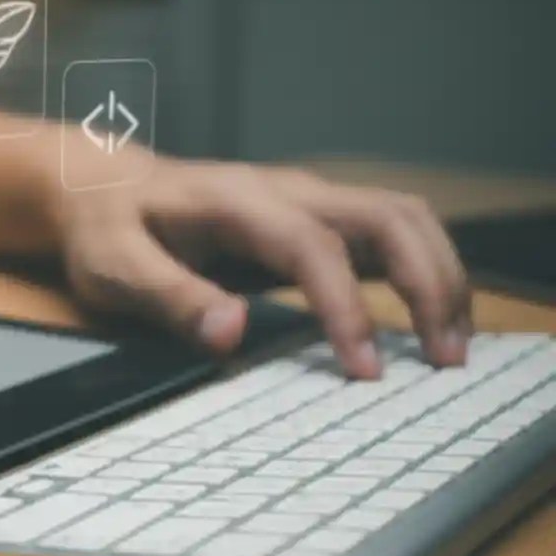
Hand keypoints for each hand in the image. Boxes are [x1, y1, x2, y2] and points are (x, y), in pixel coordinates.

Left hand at [59, 140, 470, 377]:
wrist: (102, 186)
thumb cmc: (106, 229)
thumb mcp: (113, 268)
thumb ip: (170, 298)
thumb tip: (231, 333)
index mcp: (236, 202)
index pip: (313, 247)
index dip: (346, 307)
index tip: (365, 370)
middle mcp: (284, 190)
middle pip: (387, 216)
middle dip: (428, 283)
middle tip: (444, 359)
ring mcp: (305, 198)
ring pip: (402, 216)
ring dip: (440, 273)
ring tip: (453, 345)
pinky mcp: (313, 216)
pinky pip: (388, 230)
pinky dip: (423, 268)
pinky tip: (430, 318)